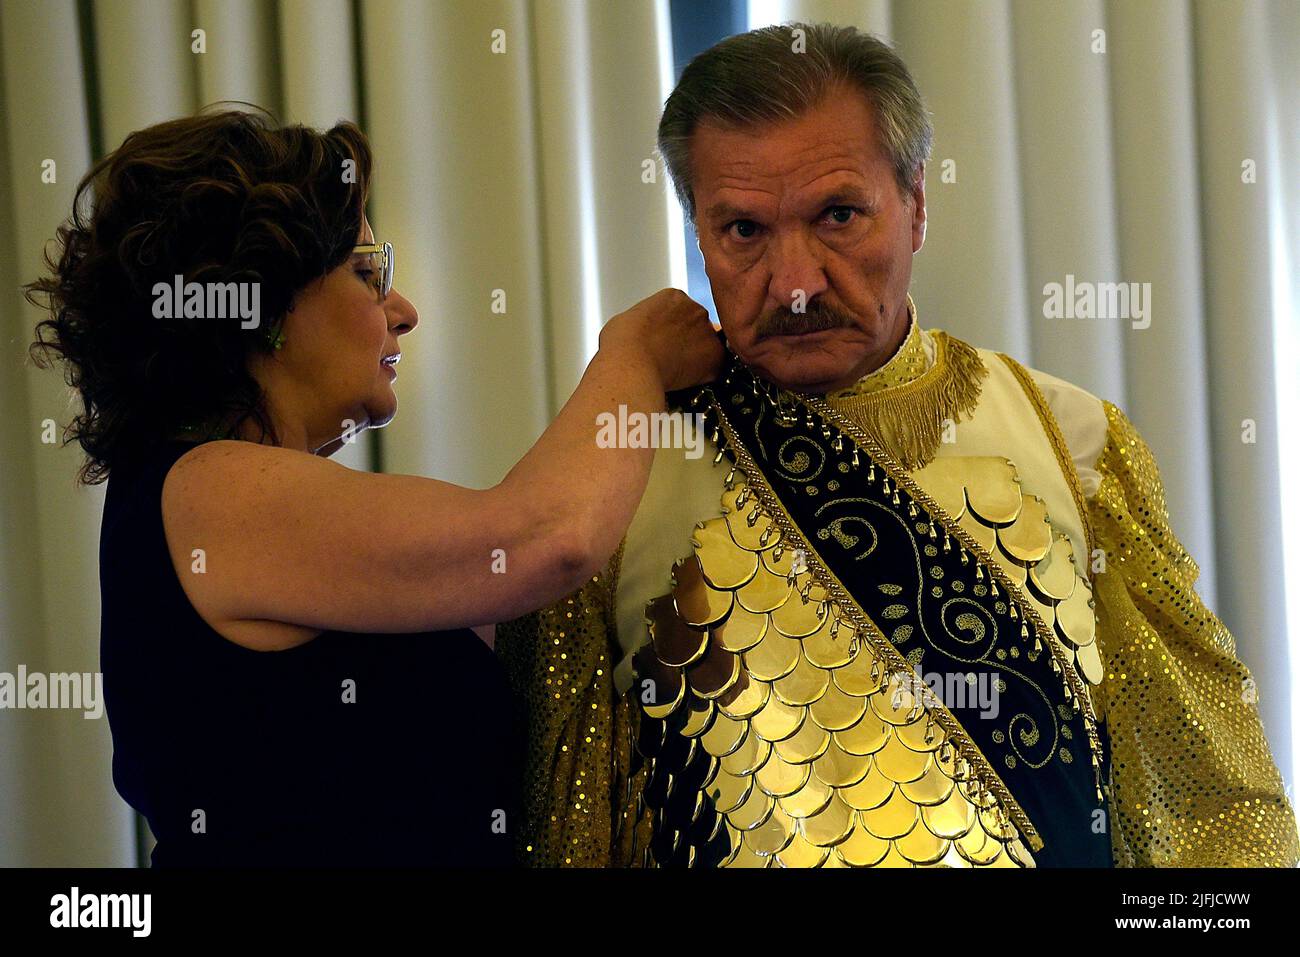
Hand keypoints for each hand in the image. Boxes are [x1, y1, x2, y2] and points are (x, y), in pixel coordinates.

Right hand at [598, 288, 723, 391]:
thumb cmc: (622, 345)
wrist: (630, 364)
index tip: (665, 342)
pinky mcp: (715, 355)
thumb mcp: (629, 320)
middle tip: (671, 359)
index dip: (673, 330)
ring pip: (709, 346)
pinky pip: (716, 368)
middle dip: (689, 342)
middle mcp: (695, 309)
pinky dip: (704, 376)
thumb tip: (647, 333)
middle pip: (699, 326)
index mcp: (674, 297)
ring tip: (675, 372)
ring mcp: (707, 331)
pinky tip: (684, 380)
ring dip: (698, 358)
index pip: (683, 312)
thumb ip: (648, 321)